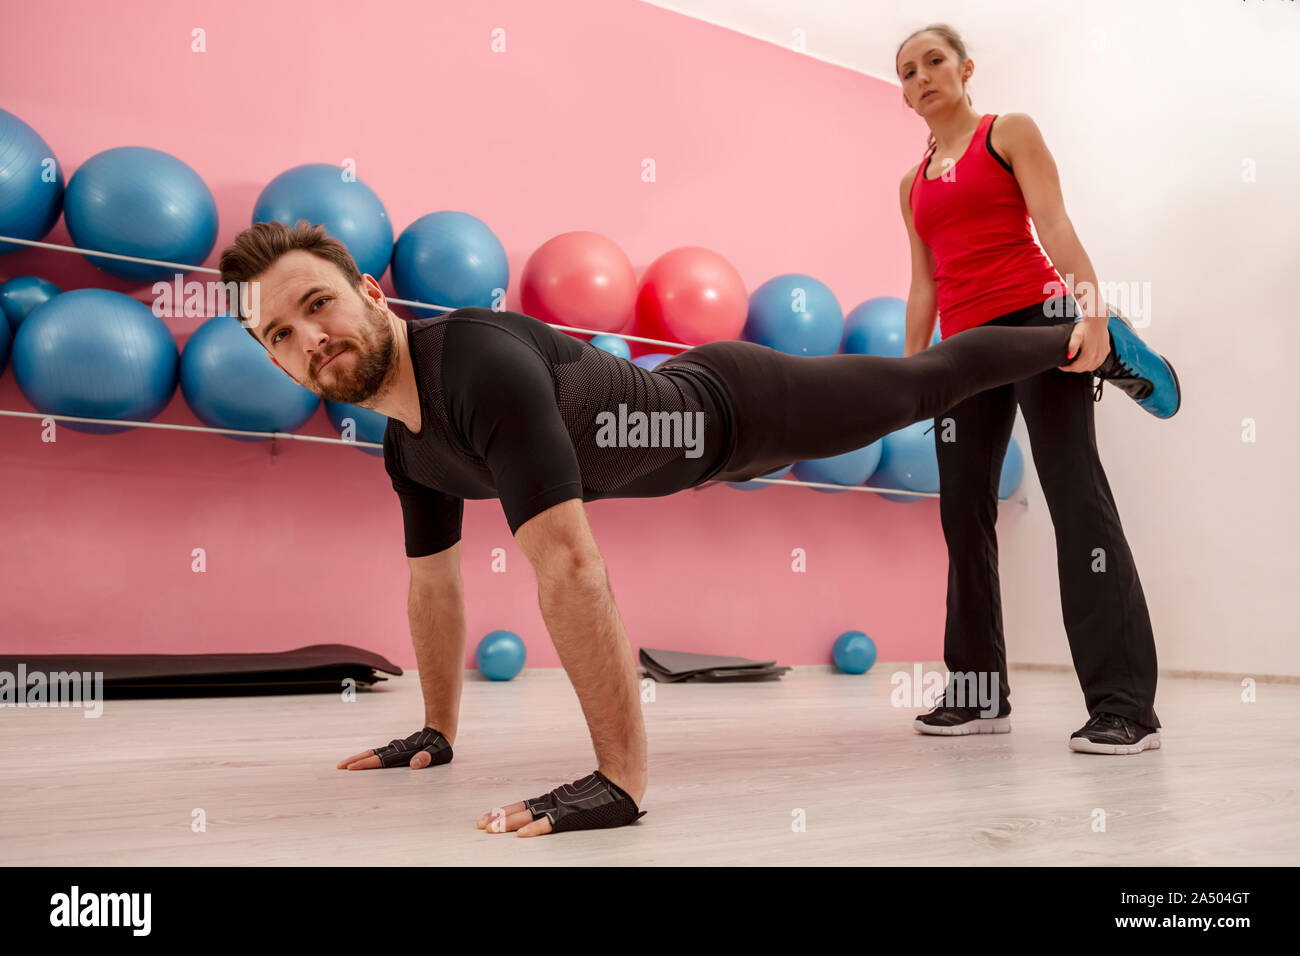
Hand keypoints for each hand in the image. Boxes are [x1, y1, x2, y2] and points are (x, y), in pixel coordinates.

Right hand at [336, 727, 452, 769]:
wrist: (439, 732)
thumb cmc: (439, 747)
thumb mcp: (437, 754)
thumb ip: (427, 758)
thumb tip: (415, 764)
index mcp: (403, 753)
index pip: (381, 760)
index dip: (367, 764)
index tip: (352, 768)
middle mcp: (395, 749)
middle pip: (372, 755)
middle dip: (356, 761)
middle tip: (340, 766)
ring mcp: (394, 748)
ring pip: (372, 753)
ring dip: (358, 758)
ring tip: (343, 764)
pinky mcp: (394, 750)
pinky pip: (377, 753)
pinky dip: (366, 757)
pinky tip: (359, 761)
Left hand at [476, 770, 646, 836]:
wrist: (621, 784)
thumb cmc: (602, 793)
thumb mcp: (577, 799)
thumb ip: (564, 804)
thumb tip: (550, 809)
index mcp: (554, 798)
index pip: (524, 806)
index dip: (505, 811)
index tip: (487, 817)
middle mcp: (553, 801)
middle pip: (521, 810)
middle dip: (499, 818)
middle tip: (481, 825)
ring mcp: (561, 808)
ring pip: (529, 816)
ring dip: (509, 823)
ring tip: (492, 829)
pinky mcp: (571, 815)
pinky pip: (550, 824)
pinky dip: (535, 829)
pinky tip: (522, 835)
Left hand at [1058, 316, 1110, 372]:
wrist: (1097, 320)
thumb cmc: (1087, 326)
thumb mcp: (1076, 335)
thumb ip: (1072, 346)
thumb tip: (1069, 356)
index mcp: (1089, 354)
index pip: (1075, 368)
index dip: (1066, 368)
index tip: (1061, 366)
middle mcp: (1097, 356)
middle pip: (1082, 369)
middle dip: (1073, 368)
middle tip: (1067, 365)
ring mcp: (1102, 355)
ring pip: (1091, 368)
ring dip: (1082, 368)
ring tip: (1075, 363)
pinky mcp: (1106, 352)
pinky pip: (1098, 363)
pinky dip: (1091, 365)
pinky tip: (1087, 361)